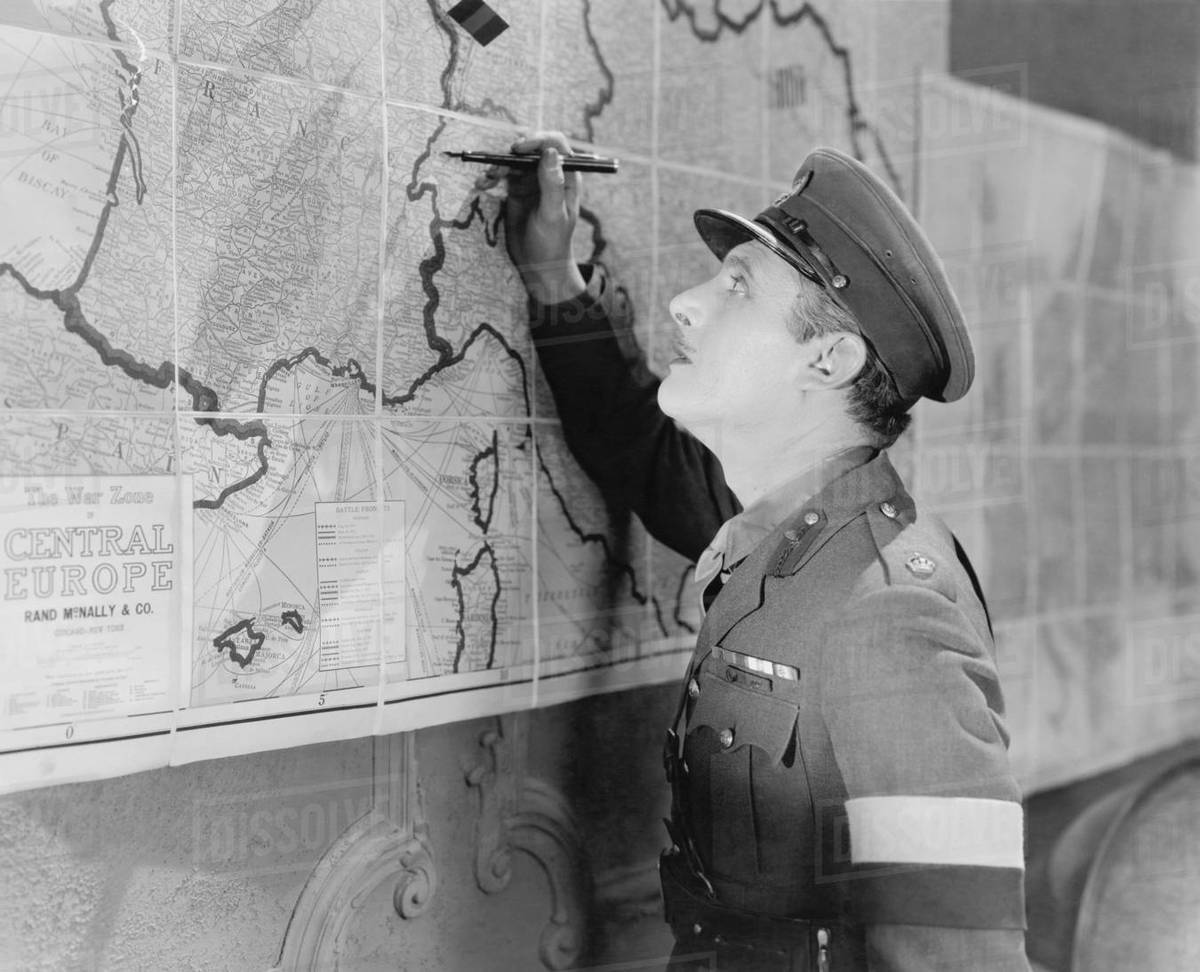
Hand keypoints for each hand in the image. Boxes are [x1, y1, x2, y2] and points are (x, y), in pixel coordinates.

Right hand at [503, 131, 586, 304]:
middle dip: (512, 154)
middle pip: (531, 149)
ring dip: (499, 165)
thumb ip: (552, 185)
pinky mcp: (517, 190)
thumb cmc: (553, 242)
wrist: (539, 264)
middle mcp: (550, 174)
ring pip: (514, 161)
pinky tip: (483, 185)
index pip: (555, 145)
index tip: (519, 148)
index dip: (537, 140)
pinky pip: (503, 175)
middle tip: (498, 167)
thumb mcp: (553, 215)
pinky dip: (492, 176)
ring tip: (488, 179)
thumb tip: (549, 153)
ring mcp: (532, 181)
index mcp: (566, 176)